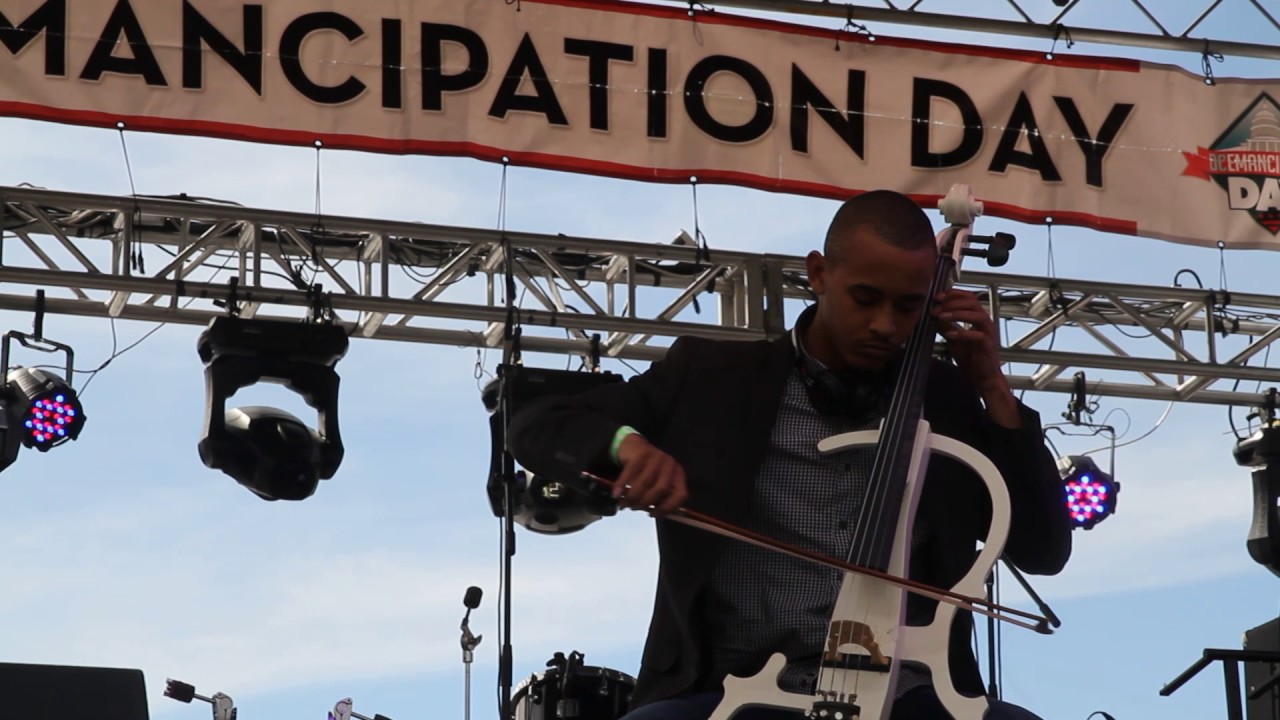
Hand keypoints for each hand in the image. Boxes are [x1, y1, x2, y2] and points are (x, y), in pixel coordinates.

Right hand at [613, 433, 688, 515]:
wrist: (633, 447)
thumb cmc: (646, 471)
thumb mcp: (657, 482)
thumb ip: (659, 498)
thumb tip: (654, 514)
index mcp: (678, 474)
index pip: (680, 495)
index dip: (668, 507)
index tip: (653, 514)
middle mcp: (670, 465)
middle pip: (661, 489)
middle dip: (646, 502)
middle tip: (634, 508)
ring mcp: (656, 457)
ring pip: (645, 483)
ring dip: (632, 497)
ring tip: (624, 503)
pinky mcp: (641, 453)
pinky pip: (630, 473)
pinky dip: (622, 486)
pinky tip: (616, 494)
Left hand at [932, 289, 1021, 426]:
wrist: (982, 377)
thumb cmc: (971, 358)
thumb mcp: (954, 338)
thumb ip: (946, 326)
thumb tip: (934, 314)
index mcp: (978, 318)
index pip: (968, 297)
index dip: (952, 294)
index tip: (936, 297)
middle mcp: (985, 322)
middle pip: (973, 302)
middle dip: (952, 301)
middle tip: (936, 306)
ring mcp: (988, 333)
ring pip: (977, 315)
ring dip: (957, 313)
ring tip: (941, 316)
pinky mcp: (988, 345)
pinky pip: (978, 335)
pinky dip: (962, 333)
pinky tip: (949, 334)